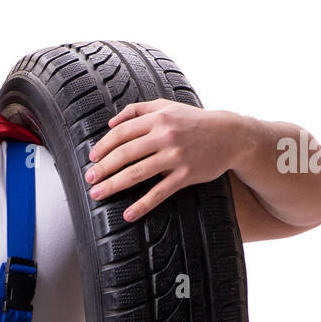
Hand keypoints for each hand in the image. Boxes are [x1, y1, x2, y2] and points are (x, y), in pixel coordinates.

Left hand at [84, 99, 242, 221]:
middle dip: (102, 168)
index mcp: (158, 118)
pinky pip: (159, 192)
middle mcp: (165, 136)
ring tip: (98, 194)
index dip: (103, 146)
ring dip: (113, 185)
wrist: (231, 135)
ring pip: (137, 173)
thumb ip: (137, 110)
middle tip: (89, 179)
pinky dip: (142, 205)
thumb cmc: (194, 121)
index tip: (92, 158)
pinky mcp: (186, 175)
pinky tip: (128, 214)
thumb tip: (110, 122)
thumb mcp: (167, 106)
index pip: (122, 133)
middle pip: (124, 154)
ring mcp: (176, 156)